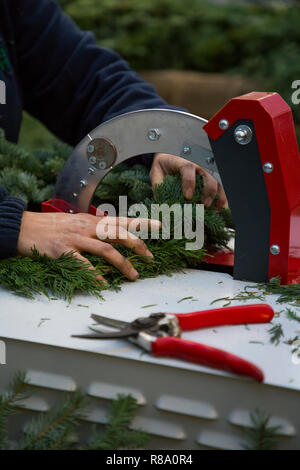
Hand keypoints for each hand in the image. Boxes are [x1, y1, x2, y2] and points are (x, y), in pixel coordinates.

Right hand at [17, 211, 159, 281]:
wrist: (25, 227)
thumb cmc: (52, 226)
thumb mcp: (76, 221)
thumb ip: (94, 228)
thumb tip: (112, 236)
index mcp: (91, 221)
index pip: (122, 220)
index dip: (142, 222)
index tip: (160, 225)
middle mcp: (87, 227)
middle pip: (119, 234)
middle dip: (138, 245)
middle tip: (150, 257)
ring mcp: (76, 239)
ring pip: (106, 250)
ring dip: (123, 264)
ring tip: (133, 276)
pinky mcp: (64, 251)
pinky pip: (84, 265)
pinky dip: (96, 276)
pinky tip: (104, 284)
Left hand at [150, 153, 227, 209]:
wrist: (170, 157)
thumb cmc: (164, 165)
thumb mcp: (157, 172)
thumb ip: (157, 183)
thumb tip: (159, 200)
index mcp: (183, 161)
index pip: (188, 168)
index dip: (189, 182)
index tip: (188, 197)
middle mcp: (197, 165)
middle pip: (207, 175)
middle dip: (208, 191)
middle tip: (204, 205)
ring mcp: (205, 171)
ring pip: (217, 181)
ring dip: (218, 196)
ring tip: (216, 210)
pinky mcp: (209, 178)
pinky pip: (220, 187)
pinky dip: (221, 198)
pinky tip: (220, 209)